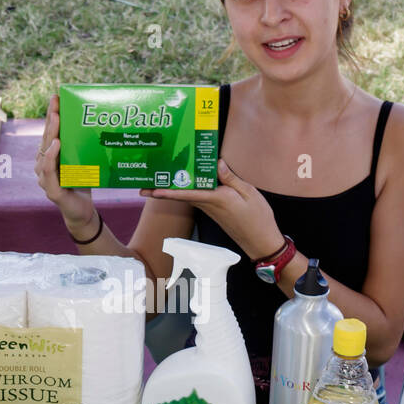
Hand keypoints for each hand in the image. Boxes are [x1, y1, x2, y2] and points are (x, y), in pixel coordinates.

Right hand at [35, 93, 94, 234]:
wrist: (83, 211)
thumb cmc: (82, 184)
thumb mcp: (83, 161)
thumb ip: (83, 146)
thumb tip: (97, 122)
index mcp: (50, 156)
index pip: (50, 132)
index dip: (52, 114)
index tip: (57, 97)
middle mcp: (42, 164)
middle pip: (46, 137)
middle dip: (51, 118)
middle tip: (56, 102)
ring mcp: (44, 177)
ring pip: (44, 151)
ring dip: (50, 133)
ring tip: (56, 118)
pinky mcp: (51, 190)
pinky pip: (47, 170)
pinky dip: (50, 157)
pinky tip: (55, 145)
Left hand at [141, 159, 283, 260]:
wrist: (261, 241)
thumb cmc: (258, 217)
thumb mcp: (249, 193)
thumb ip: (231, 178)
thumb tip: (217, 162)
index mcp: (216, 199)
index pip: (186, 194)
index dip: (166, 191)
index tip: (149, 190)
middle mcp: (208, 205)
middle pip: (180, 195)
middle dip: (161, 190)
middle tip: (143, 184)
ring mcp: (210, 209)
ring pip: (187, 196)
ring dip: (172, 189)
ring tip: (159, 178)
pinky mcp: (214, 211)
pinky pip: (196, 197)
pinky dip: (187, 189)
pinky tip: (185, 181)